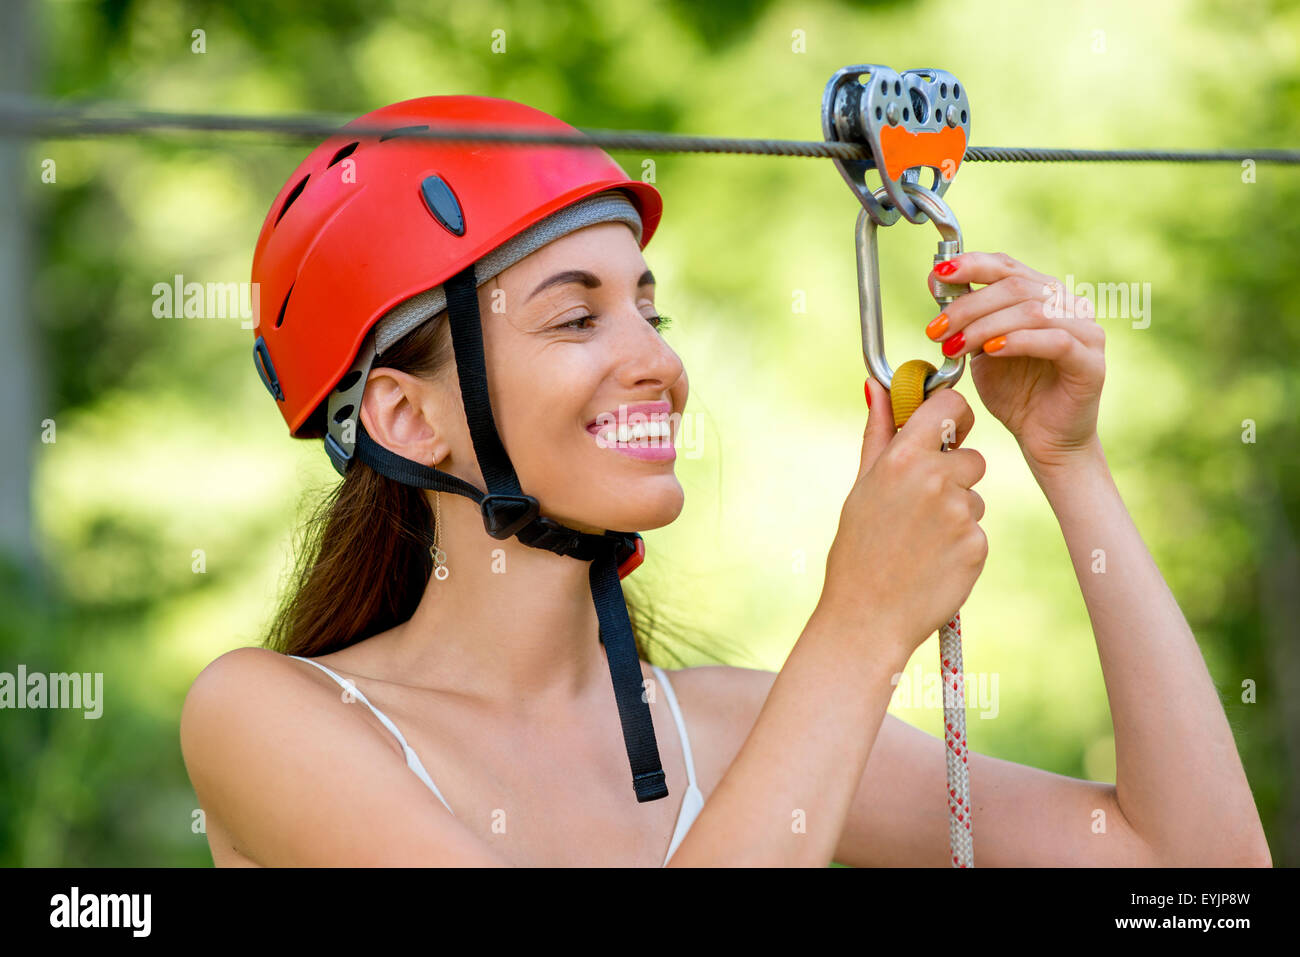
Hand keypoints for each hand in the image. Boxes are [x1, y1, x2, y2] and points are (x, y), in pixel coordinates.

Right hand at [818, 378, 987, 662]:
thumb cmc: (859, 548)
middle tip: (919, 507)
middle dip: (954, 475)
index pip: (951, 407)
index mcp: (902, 457)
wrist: (867, 617)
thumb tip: (876, 386)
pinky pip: (977, 530)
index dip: (953, 418)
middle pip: (971, 457)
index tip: (946, 432)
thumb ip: (880, 432)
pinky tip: (931, 561)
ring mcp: (959, 513)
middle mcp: (934, 479)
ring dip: (955, 512)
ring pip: (974, 496)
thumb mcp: (863, 485)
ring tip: (919, 540)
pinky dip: (960, 543)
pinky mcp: (977, 544)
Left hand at [925, 252, 1105, 473]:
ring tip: (955, 347)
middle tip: (937, 329)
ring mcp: (1086, 331)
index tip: (938, 273)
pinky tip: (991, 351)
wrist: (1043, 440)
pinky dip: (1018, 342)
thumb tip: (934, 278)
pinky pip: (1055, 341)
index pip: (1008, 266)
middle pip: (1014, 287)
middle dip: (969, 306)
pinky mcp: (1091, 362)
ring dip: (985, 326)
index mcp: (1044, 295)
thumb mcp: (981, 348)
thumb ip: (966, 316)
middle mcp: (1069, 305)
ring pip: (1032, 311)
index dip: (972, 264)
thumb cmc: (1014, 392)